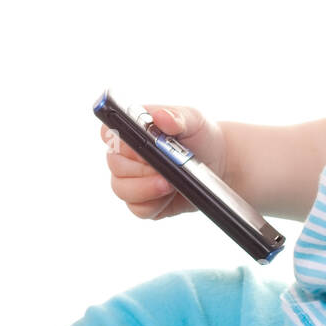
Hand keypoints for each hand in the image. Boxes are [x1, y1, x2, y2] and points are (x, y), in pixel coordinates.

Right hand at [99, 104, 229, 220]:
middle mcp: (127, 156)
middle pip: (115, 166)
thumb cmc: (200, 135)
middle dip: (140, 170)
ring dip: (146, 189)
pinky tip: (170, 196)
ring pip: (122, 190)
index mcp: (132, 130)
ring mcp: (133, 180)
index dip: (117, 141)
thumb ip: (177, 116)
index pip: (107, 132)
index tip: (139, 146)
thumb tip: (161, 117)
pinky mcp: (144, 202)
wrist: (218, 162)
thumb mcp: (194, 119)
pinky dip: (154, 205)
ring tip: (170, 183)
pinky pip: (138, 209)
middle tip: (163, 169)